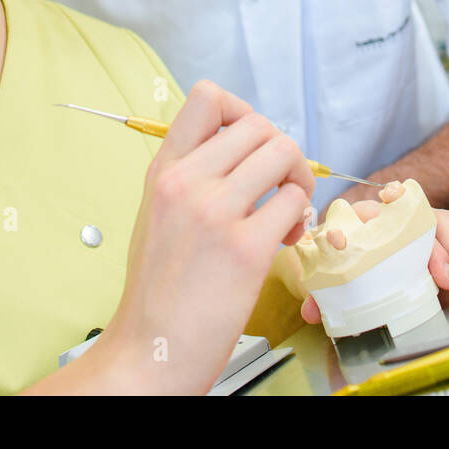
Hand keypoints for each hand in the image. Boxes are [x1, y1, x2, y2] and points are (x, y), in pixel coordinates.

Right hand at [100, 81, 314, 392]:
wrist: (150, 350)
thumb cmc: (159, 289)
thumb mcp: (158, 213)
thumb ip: (192, 175)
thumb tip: (240, 147)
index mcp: (164, 171)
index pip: (207, 97)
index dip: (242, 110)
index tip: (250, 144)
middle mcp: (187, 182)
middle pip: (258, 124)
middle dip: (281, 151)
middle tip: (279, 186)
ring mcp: (215, 213)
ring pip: (282, 153)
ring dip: (297, 180)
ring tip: (284, 213)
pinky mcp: (246, 248)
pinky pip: (293, 203)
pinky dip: (298, 218)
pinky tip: (282, 241)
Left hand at [299, 205, 448, 323]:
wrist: (372, 252)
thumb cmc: (355, 261)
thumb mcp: (337, 277)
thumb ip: (325, 293)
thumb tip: (311, 313)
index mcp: (366, 220)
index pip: (369, 210)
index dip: (379, 213)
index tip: (390, 217)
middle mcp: (400, 215)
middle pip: (419, 219)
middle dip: (433, 247)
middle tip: (440, 277)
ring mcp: (427, 219)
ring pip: (447, 220)